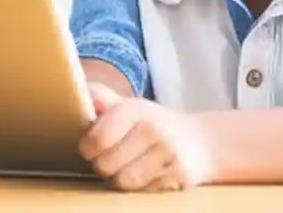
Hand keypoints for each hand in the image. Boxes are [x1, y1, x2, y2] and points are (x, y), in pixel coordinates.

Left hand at [80, 83, 212, 191]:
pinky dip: (140, 185)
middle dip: (102, 165)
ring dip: (120, 178)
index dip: (88, 148)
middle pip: (105, 164)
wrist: (201, 141)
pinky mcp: (178, 175)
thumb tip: (81, 92)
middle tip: (110, 158)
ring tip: (126, 166)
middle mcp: (151, 129)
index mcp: (134, 109)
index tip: (92, 147)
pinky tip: (146, 173)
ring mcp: (167, 153)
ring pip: (123, 181)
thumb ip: (102, 98)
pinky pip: (143, 190)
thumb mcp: (129, 106)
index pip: (97, 139)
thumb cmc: (153, 124)